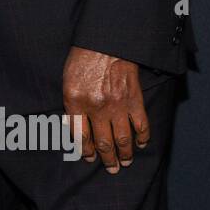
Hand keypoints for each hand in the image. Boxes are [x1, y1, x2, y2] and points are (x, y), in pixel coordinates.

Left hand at [62, 45, 149, 172]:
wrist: (107, 41)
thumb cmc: (83, 58)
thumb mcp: (67, 81)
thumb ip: (70, 104)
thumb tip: (73, 126)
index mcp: (76, 102)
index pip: (80, 136)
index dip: (85, 150)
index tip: (88, 158)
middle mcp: (96, 108)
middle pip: (102, 142)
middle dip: (107, 159)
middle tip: (111, 168)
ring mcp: (117, 105)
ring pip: (122, 138)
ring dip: (124, 154)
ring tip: (124, 163)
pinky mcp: (134, 100)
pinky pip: (141, 124)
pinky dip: (142, 137)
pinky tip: (141, 144)